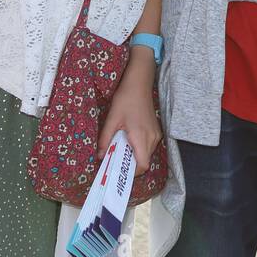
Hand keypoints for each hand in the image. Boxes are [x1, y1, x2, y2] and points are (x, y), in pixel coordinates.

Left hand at [97, 53, 161, 174]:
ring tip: (121, 149)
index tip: (119, 170)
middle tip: (116, 161)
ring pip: (147, 154)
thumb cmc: (125, 100)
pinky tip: (129, 140)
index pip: (143, 165)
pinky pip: (149, 146)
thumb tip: (100, 156)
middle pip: (145, 161)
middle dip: (131, 165)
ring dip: (135, 156)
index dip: (132, 172)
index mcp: (141, 137)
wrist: (139, 84)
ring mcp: (156, 134)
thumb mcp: (111, 119)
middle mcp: (152, 138)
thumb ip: (105, 139)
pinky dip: (139, 148)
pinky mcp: (156, 130)